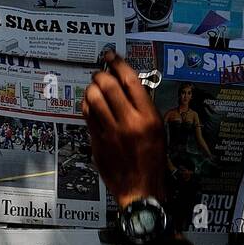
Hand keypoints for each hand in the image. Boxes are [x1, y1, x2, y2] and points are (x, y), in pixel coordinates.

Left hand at [83, 51, 166, 207]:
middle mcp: (129, 122)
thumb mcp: (157, 130)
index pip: (131, 81)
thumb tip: (126, 86)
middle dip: (101, 74)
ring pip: (94, 99)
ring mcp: (110, 133)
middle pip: (109, 86)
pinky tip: (88, 103)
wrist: (140, 188)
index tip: (111, 56)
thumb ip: (143, 108)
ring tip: (93, 87)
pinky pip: (87, 116)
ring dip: (91, 88)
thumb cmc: (152, 160)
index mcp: (148, 117)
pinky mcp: (97, 142)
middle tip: (99, 73)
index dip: (118, 64)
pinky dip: (86, 104)